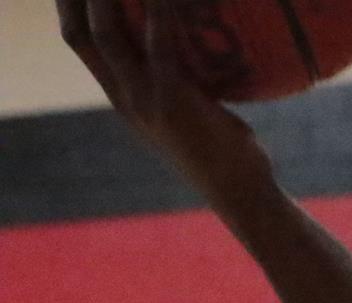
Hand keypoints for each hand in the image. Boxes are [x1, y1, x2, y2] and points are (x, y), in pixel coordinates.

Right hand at [58, 0, 267, 193]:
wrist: (241, 194)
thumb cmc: (227, 154)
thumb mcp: (192, 114)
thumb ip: (180, 84)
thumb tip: (197, 50)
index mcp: (123, 99)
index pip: (79, 42)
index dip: (69, 5)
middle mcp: (124, 98)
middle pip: (78, 32)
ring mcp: (144, 99)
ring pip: (104, 32)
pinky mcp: (172, 99)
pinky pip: (158, 42)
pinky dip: (159, 9)